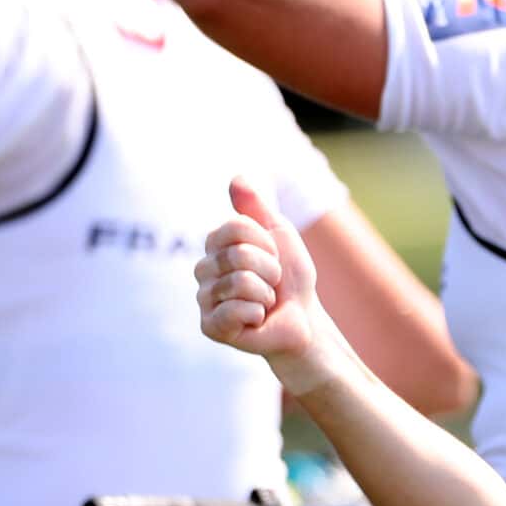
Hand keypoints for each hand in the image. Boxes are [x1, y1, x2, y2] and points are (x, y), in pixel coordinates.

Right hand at [196, 177, 324, 364]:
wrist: (303, 319)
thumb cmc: (290, 278)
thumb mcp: (280, 235)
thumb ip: (257, 208)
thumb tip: (237, 178)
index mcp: (215, 244)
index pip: (236, 227)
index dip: (266, 243)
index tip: (274, 257)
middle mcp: (203, 269)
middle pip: (238, 254)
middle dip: (270, 270)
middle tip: (272, 283)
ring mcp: (203, 298)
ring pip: (240, 282)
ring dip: (266, 293)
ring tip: (266, 301)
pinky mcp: (210, 327)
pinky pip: (234, 311)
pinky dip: (257, 314)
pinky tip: (256, 320)